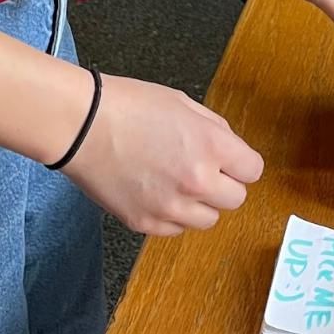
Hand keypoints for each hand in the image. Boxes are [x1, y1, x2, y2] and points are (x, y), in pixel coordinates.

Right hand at [66, 76, 263, 235]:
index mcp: (211, 146)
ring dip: (200, 204)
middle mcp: (196, 182)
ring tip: (176, 182)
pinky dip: (172, 216)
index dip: (241, 163)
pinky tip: (156, 192)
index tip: (230, 161)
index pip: (252, 170)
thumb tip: (229, 149)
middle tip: (203, 170)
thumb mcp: (183, 104)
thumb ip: (214, 129)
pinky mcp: (145, 224)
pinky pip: (176, 229)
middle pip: (236, 199)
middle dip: (224, 184)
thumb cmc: (128, 107)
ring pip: (208, 220)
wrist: (81, 127)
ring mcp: (171, 208)